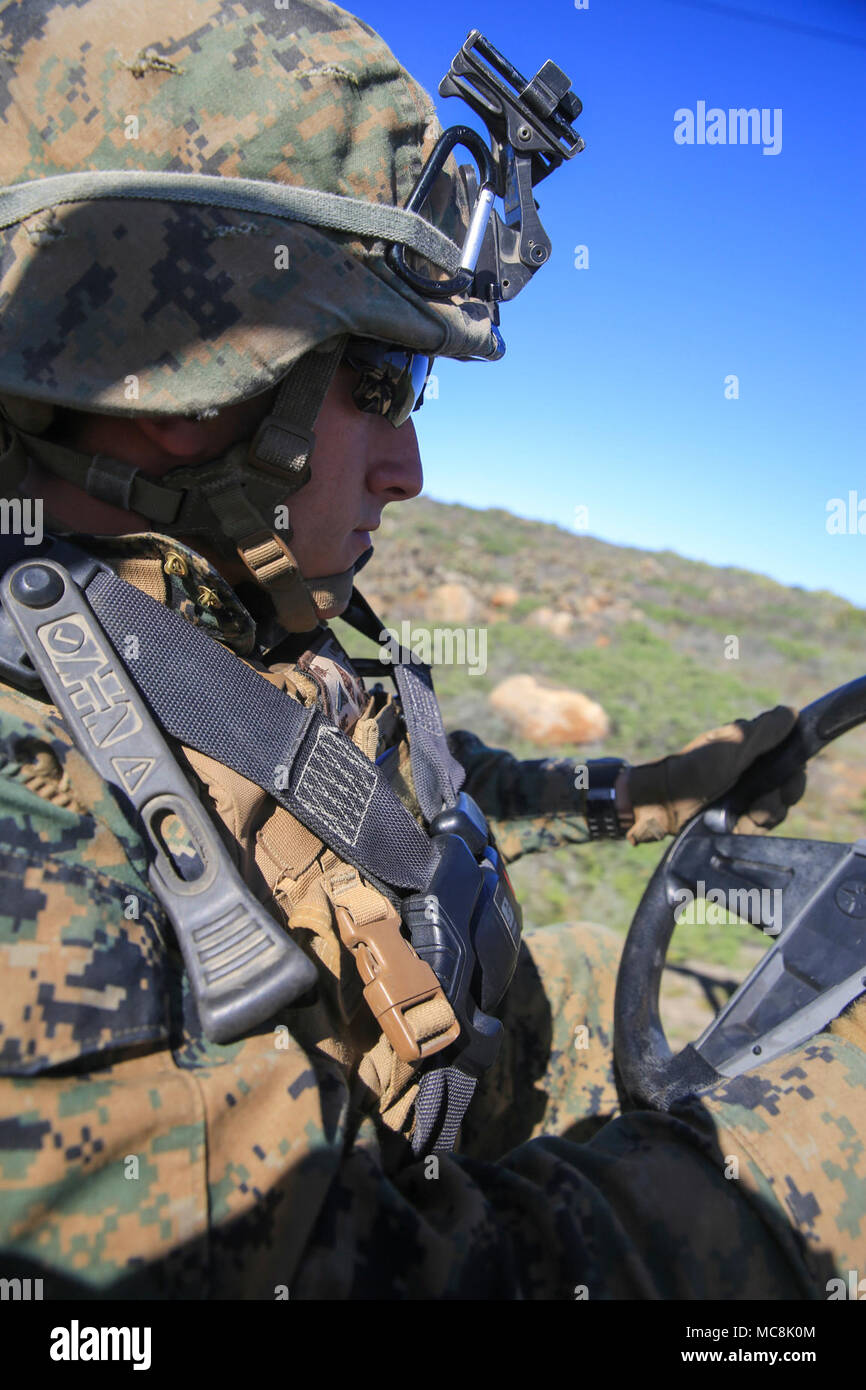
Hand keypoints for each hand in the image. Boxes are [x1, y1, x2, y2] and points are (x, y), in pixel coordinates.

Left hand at [626, 706, 806, 844]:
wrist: (666, 801)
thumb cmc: (695, 767)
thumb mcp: (732, 745)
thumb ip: (763, 731)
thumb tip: (793, 712)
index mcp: (755, 752)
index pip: (792, 762)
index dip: (797, 771)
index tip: (793, 774)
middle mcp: (754, 776)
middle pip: (789, 789)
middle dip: (784, 795)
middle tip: (768, 797)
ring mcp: (747, 800)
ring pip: (777, 811)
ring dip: (767, 812)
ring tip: (747, 810)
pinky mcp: (739, 822)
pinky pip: (760, 828)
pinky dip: (753, 825)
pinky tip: (739, 822)